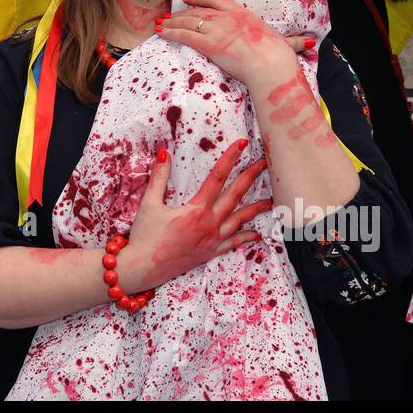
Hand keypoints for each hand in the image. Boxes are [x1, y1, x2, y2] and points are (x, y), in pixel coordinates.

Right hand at [119, 142, 270, 289]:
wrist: (143, 268)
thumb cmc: (144, 236)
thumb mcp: (149, 203)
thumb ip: (159, 177)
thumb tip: (164, 152)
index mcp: (196, 209)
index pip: (217, 177)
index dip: (230, 158)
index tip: (242, 144)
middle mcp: (209, 224)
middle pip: (235, 195)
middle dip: (250, 176)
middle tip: (265, 164)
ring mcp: (212, 240)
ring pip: (240, 220)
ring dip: (256, 208)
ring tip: (270, 200)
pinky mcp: (209, 253)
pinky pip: (233, 243)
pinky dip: (245, 237)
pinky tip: (256, 234)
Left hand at [156, 0, 312, 87]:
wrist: (270, 65)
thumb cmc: (279, 58)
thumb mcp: (284, 44)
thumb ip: (292, 42)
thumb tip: (308, 43)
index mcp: (243, 14)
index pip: (216, 0)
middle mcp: (227, 17)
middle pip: (198, 12)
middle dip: (181, 13)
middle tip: (167, 15)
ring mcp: (217, 29)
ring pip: (188, 22)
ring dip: (172, 23)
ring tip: (160, 24)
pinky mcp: (208, 43)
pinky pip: (184, 35)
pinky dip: (170, 32)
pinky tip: (161, 32)